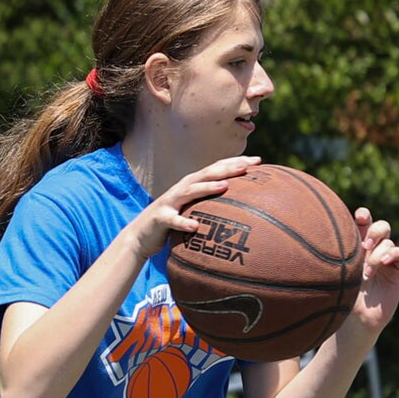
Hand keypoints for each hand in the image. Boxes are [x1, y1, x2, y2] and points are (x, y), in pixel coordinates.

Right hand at [130, 155, 257, 255]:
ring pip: (189, 191)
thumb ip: (211, 204)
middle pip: (205, 174)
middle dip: (226, 168)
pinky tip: (195, 226)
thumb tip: (242, 207)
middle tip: (247, 165)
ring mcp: (169, 203)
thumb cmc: (172, 223)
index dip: (235, 163)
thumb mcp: (193, 210)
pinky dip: (183, 222)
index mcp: (191, 186)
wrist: (140, 236)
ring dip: (207, 187)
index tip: (258, 161)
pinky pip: (173, 221)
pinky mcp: (160, 219)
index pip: (216, 170)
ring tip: (225, 186)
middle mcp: (181, 189)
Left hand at [344, 209, 398, 333]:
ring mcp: (386, 261)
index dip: (364, 216)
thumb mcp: (337, 272)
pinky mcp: (398, 271)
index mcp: (356, 246)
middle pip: (381, 227)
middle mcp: (373, 251)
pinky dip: (393, 254)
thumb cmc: (342, 297)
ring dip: (378, 252)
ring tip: (368, 271)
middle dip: (374, 231)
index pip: (364, 223)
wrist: (355, 320)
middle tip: (364, 246)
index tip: (360, 217)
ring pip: (389, 241)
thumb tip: (329, 232)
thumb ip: (338, 254)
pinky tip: (383, 263)